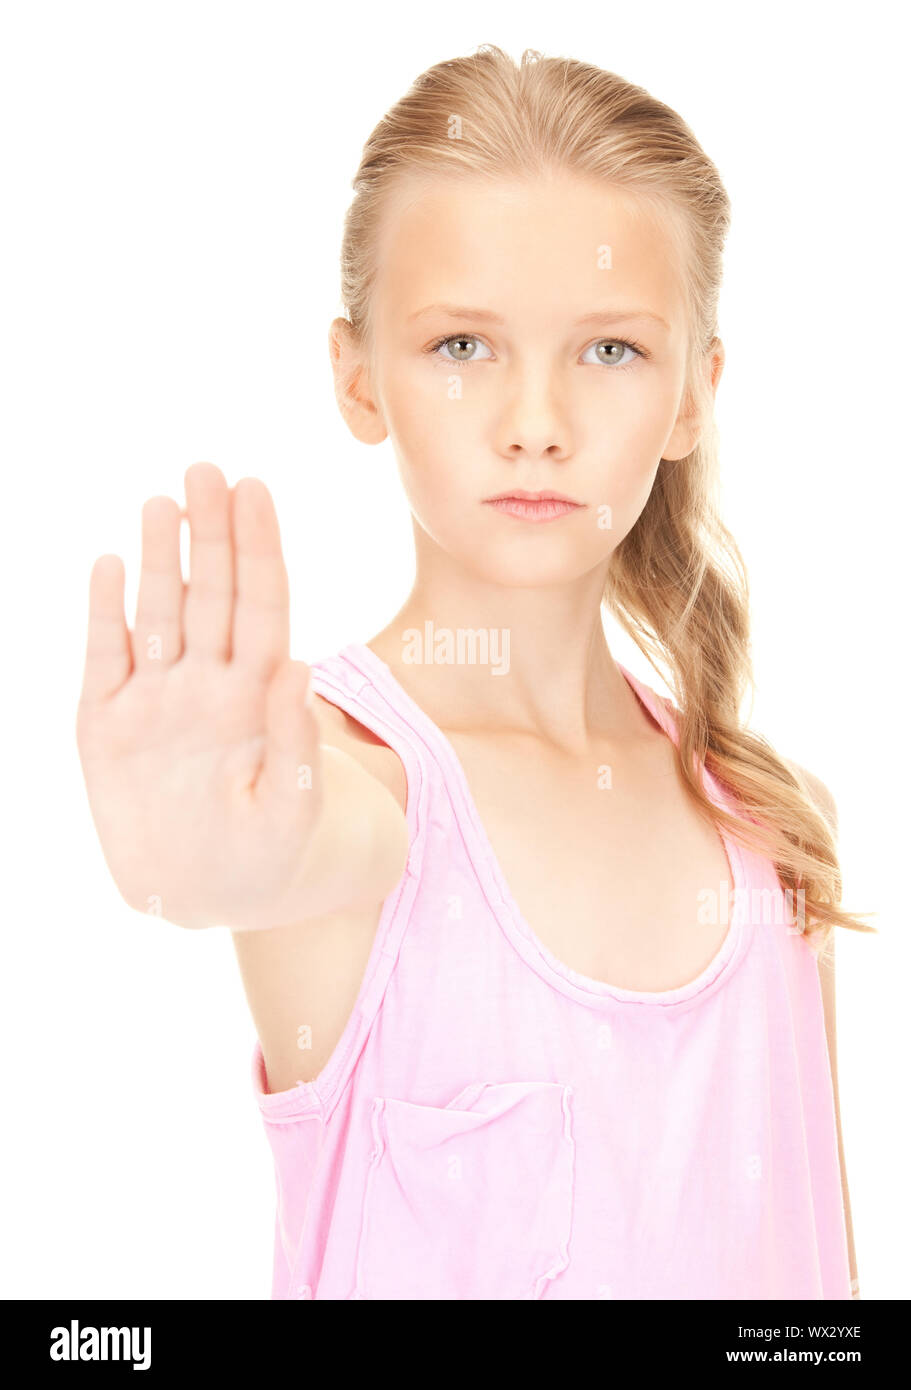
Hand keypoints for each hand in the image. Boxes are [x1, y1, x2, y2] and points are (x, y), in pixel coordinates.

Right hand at [76, 462, 322, 929]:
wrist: (206, 896)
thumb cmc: (268, 856)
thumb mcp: (292, 809)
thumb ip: (294, 742)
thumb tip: (299, 666)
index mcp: (257, 698)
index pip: (262, 607)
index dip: (259, 549)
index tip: (256, 492)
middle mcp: (207, 686)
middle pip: (211, 594)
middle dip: (210, 533)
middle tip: (206, 469)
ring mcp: (156, 700)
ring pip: (159, 613)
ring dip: (158, 560)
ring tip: (162, 502)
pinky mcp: (107, 726)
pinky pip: (104, 658)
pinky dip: (103, 614)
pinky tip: (106, 565)